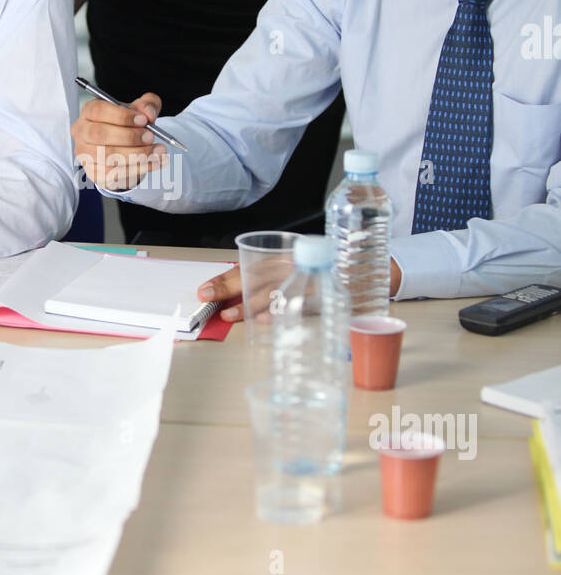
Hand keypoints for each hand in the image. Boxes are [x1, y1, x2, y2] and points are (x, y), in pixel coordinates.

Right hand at [71, 91, 167, 190]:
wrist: (125, 150)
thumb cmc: (128, 126)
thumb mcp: (140, 111)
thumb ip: (147, 105)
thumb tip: (148, 113)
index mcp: (89, 112)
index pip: (98, 111)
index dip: (121, 116)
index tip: (143, 120)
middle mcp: (82, 132)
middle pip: (99, 134)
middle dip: (129, 136)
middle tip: (150, 137)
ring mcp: (85, 155)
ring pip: (108, 156)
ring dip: (137, 154)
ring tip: (159, 150)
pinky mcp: (95, 173)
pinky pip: (115, 173)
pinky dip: (139, 168)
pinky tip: (155, 162)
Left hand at [198, 259, 402, 325]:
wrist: (370, 270)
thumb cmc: (327, 269)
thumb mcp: (296, 268)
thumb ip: (269, 280)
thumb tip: (232, 296)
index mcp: (286, 254)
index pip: (249, 266)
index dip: (224, 278)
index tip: (203, 290)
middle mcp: (297, 263)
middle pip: (257, 275)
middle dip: (229, 288)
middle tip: (208, 300)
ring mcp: (311, 279)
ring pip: (276, 290)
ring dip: (250, 304)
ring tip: (231, 315)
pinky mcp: (326, 295)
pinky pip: (300, 305)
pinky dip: (281, 312)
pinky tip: (265, 320)